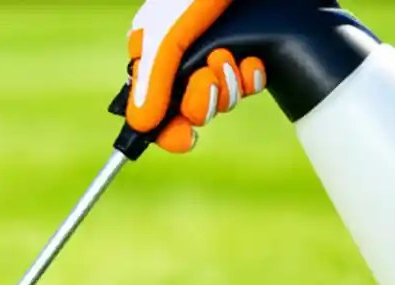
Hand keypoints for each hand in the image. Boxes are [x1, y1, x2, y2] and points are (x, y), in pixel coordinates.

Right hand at [126, 0, 268, 152]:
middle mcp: (184, 55)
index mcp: (154, 50)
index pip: (152, 105)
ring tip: (234, 58)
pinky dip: (252, 77)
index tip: (185, 139)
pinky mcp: (251, 49)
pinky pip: (248, 84)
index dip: (166, 128)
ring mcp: (219, 52)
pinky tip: (255, 59)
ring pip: (220, 98)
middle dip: (203, 100)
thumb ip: (152, 82)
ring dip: (229, 87)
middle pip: (187, 108)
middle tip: (211, 77)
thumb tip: (139, 126)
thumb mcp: (169, 34)